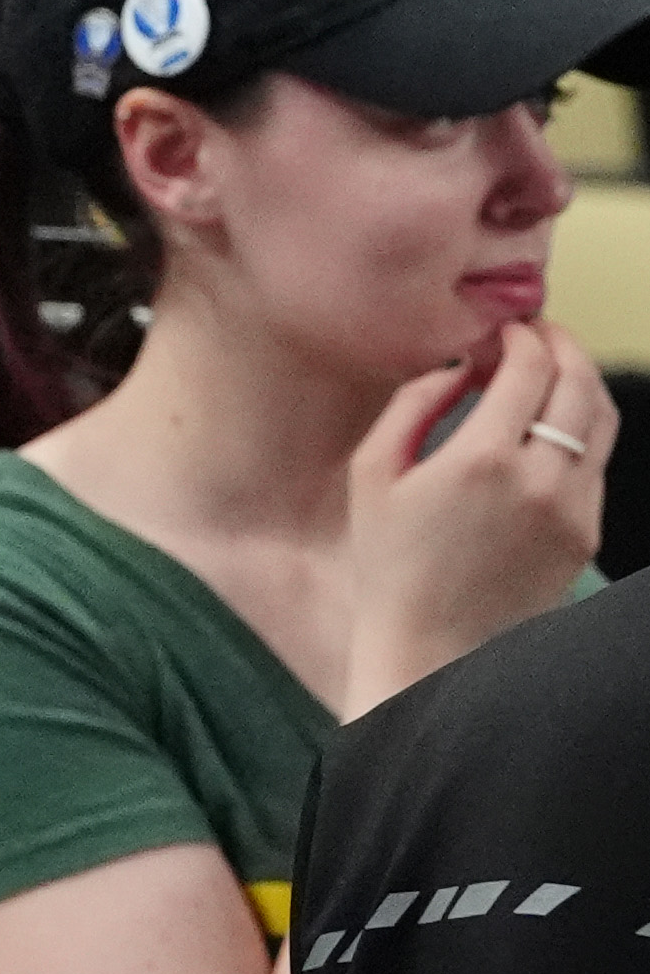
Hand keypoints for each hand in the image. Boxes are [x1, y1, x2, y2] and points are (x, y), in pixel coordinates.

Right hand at [341, 318, 612, 714]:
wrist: (431, 645)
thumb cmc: (388, 560)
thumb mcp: (372, 473)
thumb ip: (412, 404)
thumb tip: (457, 364)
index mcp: (481, 458)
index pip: (529, 367)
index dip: (522, 335)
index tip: (505, 328)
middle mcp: (540, 479)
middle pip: (579, 383)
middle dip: (561, 345)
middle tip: (538, 332)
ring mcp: (572, 509)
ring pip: (602, 421)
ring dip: (581, 382)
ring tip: (553, 371)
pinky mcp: (585, 534)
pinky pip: (596, 464)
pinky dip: (580, 431)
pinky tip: (548, 429)